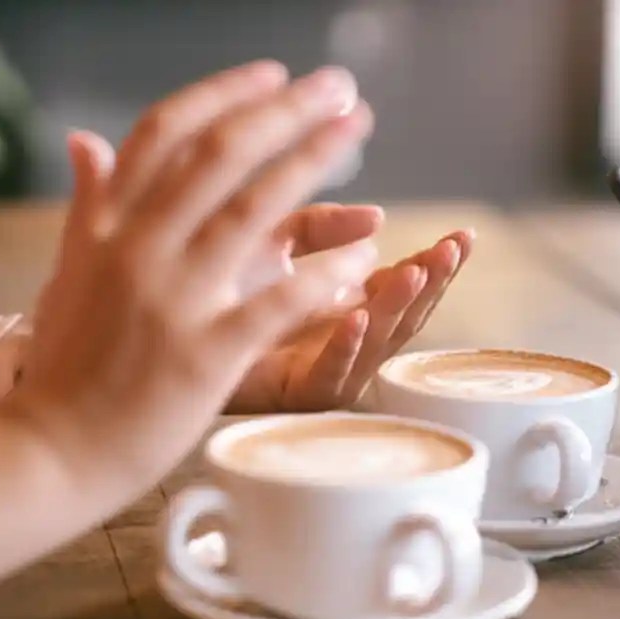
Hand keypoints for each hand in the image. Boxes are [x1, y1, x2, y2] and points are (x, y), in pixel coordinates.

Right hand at [7, 61, 377, 483]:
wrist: (47, 451)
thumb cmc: (65, 364)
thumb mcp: (69, 271)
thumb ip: (89, 203)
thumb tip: (84, 137)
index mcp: (108, 226)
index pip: (164, 134)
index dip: (221, 94)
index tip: (272, 72)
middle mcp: (137, 250)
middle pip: (219, 156)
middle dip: (285, 112)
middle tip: (338, 86)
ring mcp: (171, 300)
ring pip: (252, 212)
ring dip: (313, 163)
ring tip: (357, 131)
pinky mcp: (203, 356)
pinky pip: (278, 303)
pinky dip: (324, 275)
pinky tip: (365, 256)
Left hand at [229, 218, 473, 412]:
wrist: (157, 339)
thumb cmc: (209, 295)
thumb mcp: (272, 243)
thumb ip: (322, 227)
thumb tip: (377, 219)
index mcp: (340, 307)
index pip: (402, 288)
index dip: (434, 264)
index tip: (461, 237)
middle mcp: (336, 343)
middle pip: (402, 320)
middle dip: (432, 284)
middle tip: (452, 250)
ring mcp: (317, 372)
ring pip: (375, 348)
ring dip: (397, 308)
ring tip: (416, 272)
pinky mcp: (286, 397)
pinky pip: (327, 378)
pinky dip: (344, 347)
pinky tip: (355, 315)